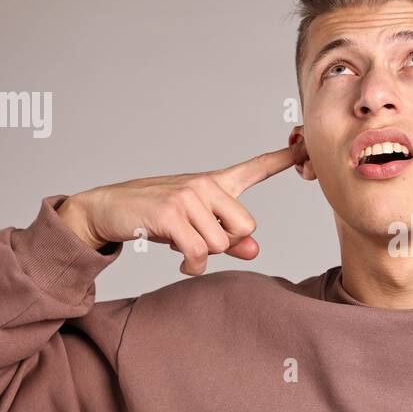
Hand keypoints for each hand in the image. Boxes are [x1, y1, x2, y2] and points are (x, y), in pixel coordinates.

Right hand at [56, 140, 306, 274]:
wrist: (106, 210)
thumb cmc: (155, 218)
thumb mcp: (196, 227)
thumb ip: (229, 238)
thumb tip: (255, 251)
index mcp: (215, 183)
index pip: (256, 168)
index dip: (285, 158)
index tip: (306, 145)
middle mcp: (204, 184)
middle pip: (245, 227)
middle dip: (226, 243)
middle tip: (199, 240)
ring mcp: (187, 197)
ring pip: (222, 244)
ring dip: (203, 256)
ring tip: (183, 246)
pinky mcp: (170, 214)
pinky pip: (199, 253)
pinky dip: (192, 265)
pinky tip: (180, 259)